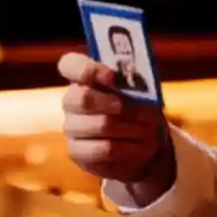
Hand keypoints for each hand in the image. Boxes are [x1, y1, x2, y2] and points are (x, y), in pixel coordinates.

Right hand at [58, 52, 173, 203]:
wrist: (140, 141)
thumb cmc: (139, 107)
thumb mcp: (143, 92)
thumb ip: (136, 85)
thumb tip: (137, 89)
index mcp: (84, 76)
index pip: (70, 65)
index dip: (88, 69)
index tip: (112, 76)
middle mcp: (72, 100)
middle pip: (82, 98)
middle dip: (113, 103)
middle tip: (134, 109)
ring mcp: (71, 126)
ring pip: (100, 125)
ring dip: (129, 127)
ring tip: (146, 129)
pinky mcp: (77, 151)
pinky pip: (103, 149)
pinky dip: (127, 147)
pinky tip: (137, 146)